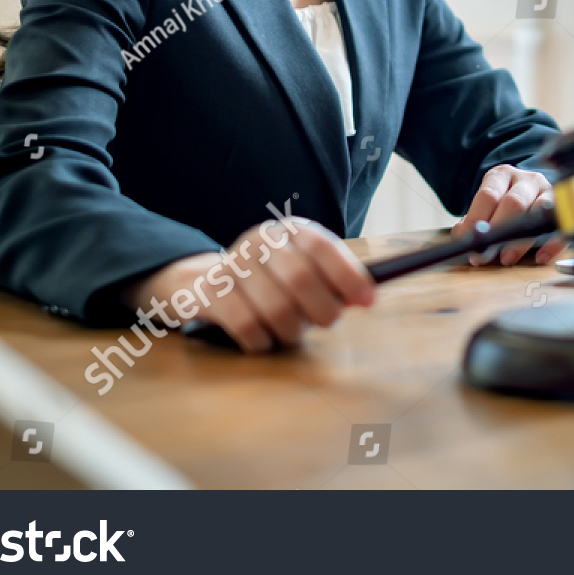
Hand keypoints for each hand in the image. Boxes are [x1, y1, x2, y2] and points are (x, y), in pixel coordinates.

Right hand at [121, 218, 373, 353]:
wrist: (204, 286)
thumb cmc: (269, 284)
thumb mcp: (301, 273)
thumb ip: (332, 282)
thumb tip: (365, 297)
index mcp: (288, 231)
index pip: (322, 248)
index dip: (349, 276)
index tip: (368, 301)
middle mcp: (260, 241)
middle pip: (301, 279)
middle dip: (322, 310)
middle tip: (326, 323)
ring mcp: (232, 266)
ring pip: (275, 309)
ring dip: (291, 331)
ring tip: (290, 332)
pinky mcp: (210, 294)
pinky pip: (247, 328)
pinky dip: (262, 342)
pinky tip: (263, 340)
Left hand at [452, 164, 565, 266]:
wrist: (532, 191)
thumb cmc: (504, 203)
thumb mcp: (486, 204)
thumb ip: (473, 219)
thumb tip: (462, 235)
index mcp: (502, 176)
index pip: (488, 195)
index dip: (476, 219)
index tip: (468, 241)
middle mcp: (526, 180)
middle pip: (513, 202)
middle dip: (499, 230)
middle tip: (486, 254)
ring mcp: (547, 191)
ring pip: (537, 211)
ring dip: (521, 239)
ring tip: (507, 258)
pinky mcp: (564, 207)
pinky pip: (559, 225)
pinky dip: (551, 243)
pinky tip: (539, 257)